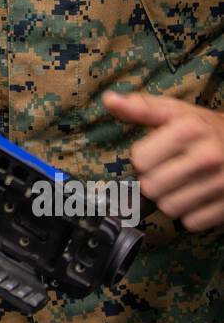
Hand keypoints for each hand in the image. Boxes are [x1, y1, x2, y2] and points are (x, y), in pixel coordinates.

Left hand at [103, 91, 223, 231]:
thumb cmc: (207, 129)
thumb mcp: (177, 111)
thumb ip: (142, 108)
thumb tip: (109, 99)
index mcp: (189, 129)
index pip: (140, 160)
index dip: (143, 158)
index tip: (156, 153)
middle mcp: (207, 156)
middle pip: (151, 187)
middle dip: (154, 181)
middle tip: (169, 171)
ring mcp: (221, 183)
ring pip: (169, 208)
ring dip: (171, 200)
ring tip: (183, 184)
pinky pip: (191, 222)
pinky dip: (191, 214)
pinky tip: (199, 197)